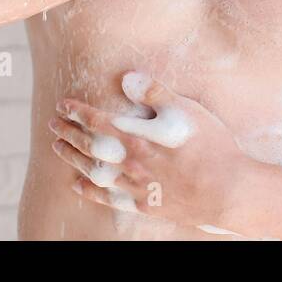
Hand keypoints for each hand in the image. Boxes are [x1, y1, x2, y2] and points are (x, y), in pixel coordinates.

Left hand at [48, 71, 251, 229]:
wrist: (227, 190)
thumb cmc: (210, 145)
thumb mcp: (186, 109)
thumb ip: (155, 92)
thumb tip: (126, 77)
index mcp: (138, 136)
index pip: (98, 121)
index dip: (78, 111)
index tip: (63, 104)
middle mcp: (130, 162)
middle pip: (90, 146)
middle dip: (69, 132)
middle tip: (53, 124)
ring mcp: (135, 185)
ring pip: (93, 171)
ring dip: (73, 159)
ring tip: (58, 149)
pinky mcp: (144, 204)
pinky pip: (108, 197)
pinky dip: (89, 191)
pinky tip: (78, 185)